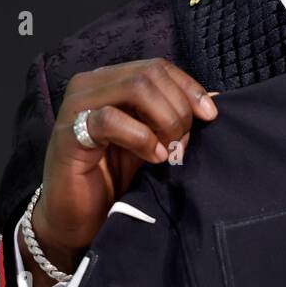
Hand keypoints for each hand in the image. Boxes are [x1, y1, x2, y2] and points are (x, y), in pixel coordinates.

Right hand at [27, 58, 217, 286]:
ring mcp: (77, 105)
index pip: (158, 67)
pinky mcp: (69, 133)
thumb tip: (216, 98)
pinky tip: (154, 157)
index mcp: (111, 80)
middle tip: (183, 143)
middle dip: (178, 108)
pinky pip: (112, 120)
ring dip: (164, 120)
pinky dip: (142, 137)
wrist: (80, 218)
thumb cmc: (116, 175)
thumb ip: (177, 116)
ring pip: (136, 89)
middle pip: (150, 75)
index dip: (189, 88)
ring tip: (170, 150)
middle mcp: (91, 84)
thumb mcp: (154, 139)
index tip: (210, 116)